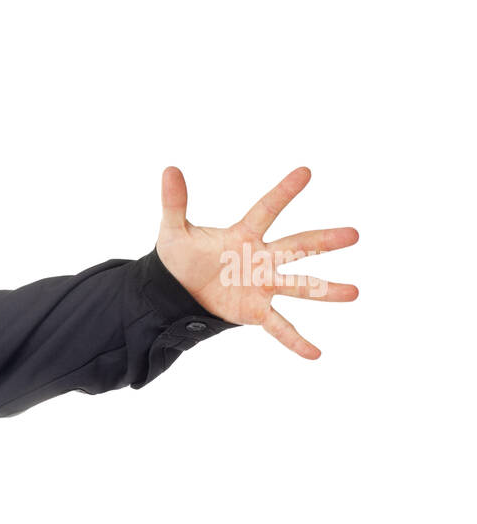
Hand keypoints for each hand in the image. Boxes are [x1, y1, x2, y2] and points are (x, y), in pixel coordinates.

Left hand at [156, 166, 358, 358]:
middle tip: (353, 234)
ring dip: (326, 290)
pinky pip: (279, 327)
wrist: (174, 293)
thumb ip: (174, 202)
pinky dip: (295, 341)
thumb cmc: (180, 259)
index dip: (283, 192)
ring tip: (354, 292)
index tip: (305, 172)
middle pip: (297, 246)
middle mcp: (260, 258)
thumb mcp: (174, 232)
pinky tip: (314, 354)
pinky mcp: (256, 310)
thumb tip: (169, 169)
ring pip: (299, 286)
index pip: (266, 210)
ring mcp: (262, 285)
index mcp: (243, 235)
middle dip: (324, 241)